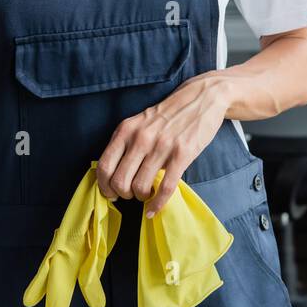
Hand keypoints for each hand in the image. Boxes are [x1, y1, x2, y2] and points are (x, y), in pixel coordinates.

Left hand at [95, 72, 231, 216]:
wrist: (201, 98)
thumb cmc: (169, 115)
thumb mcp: (140, 123)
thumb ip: (125, 143)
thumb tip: (112, 174)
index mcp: (126, 130)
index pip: (104, 166)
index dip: (105, 186)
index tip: (111, 193)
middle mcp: (141, 138)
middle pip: (120, 181)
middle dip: (123, 195)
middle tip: (130, 194)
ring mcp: (162, 146)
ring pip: (140, 187)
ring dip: (141, 197)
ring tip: (146, 193)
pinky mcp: (182, 154)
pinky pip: (165, 188)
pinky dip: (157, 204)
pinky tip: (155, 208)